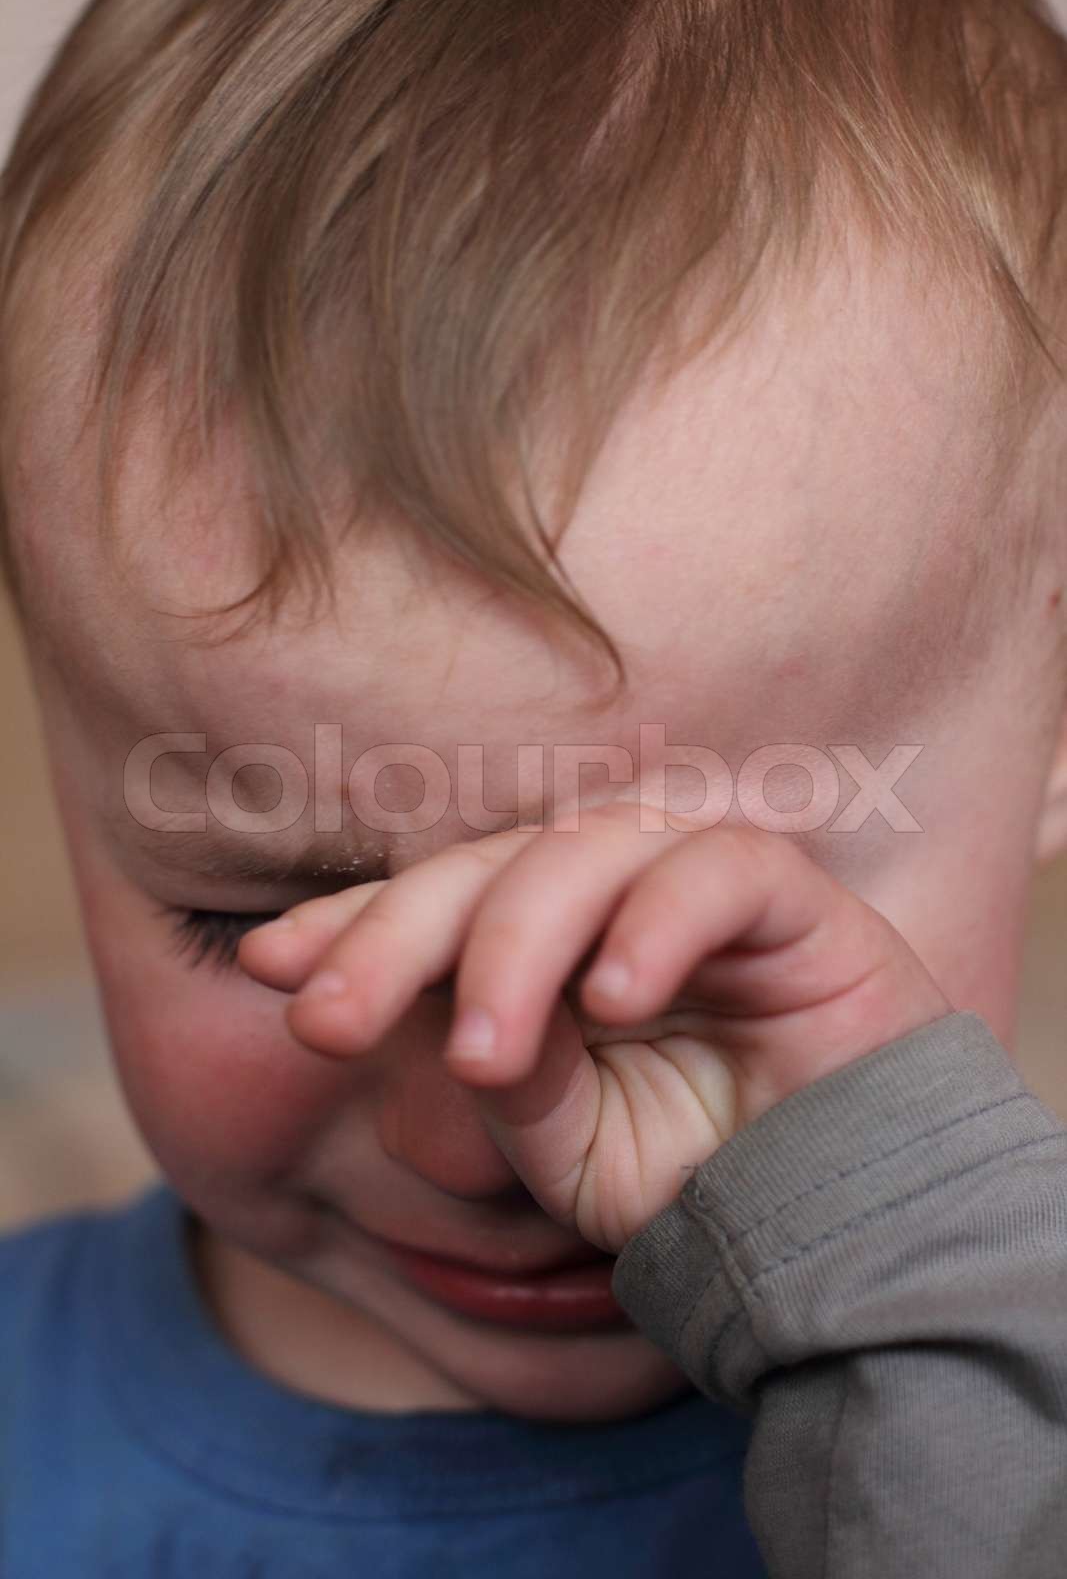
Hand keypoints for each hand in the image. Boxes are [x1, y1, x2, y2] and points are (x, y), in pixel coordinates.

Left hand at [238, 804, 950, 1252]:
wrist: (846, 1217)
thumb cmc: (703, 1180)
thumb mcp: (571, 1156)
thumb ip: (507, 1085)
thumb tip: (432, 1018)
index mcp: (548, 946)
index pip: (438, 906)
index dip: (353, 926)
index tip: (268, 969)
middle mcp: (609, 897)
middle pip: (487, 866)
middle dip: (397, 936)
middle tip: (328, 1019)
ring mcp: (693, 883)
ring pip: (584, 850)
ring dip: (517, 944)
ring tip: (487, 1056)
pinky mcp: (788, 894)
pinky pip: (714, 869)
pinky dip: (656, 925)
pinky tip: (617, 1001)